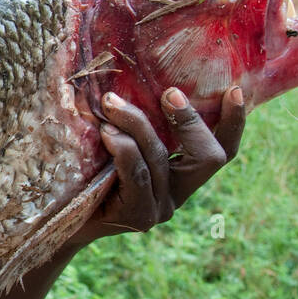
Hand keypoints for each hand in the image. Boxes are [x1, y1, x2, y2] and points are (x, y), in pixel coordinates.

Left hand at [69, 85, 245, 246]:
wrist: (61, 219)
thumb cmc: (89, 172)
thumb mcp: (119, 144)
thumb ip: (139, 126)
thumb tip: (142, 79)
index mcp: (182, 176)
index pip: (222, 152)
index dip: (234, 124)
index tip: (235, 91)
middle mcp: (178, 195)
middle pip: (209, 157)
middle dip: (191, 121)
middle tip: (169, 93)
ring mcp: (160, 209)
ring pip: (161, 157)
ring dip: (137, 124)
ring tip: (112, 104)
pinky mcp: (137, 216)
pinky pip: (136, 172)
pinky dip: (122, 146)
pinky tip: (106, 132)